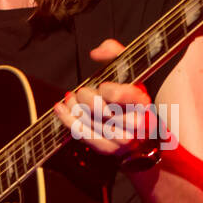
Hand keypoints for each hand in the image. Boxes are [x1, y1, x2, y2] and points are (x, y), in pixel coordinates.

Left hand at [53, 39, 164, 159]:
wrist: (141, 133)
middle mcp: (135, 123)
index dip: (105, 89)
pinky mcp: (107, 149)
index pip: (116, 94)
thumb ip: (116, 53)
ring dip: (72, 106)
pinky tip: (60, 108)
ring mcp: (121, 139)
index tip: (103, 86)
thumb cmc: (132, 99)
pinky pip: (81, 133)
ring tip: (70, 98)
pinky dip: (66, 119)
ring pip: (87, 119)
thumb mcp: (130, 72)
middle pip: (98, 108)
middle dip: (85, 96)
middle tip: (82, 91)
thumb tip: (96, 53)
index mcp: (142, 102)